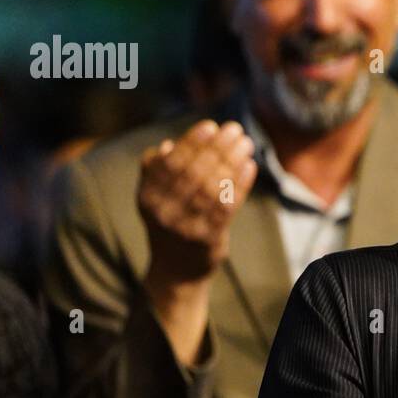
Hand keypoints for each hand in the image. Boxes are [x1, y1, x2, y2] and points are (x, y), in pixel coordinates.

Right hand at [138, 119, 257, 288]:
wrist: (176, 270)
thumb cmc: (169, 222)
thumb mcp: (155, 198)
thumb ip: (157, 172)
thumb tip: (168, 145)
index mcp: (148, 197)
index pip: (171, 163)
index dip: (191, 142)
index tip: (210, 126)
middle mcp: (164, 212)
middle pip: (194, 172)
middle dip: (216, 147)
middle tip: (234, 130)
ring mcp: (186, 227)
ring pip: (212, 187)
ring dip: (231, 161)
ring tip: (246, 143)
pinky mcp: (208, 238)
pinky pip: (227, 205)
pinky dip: (240, 183)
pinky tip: (250, 166)